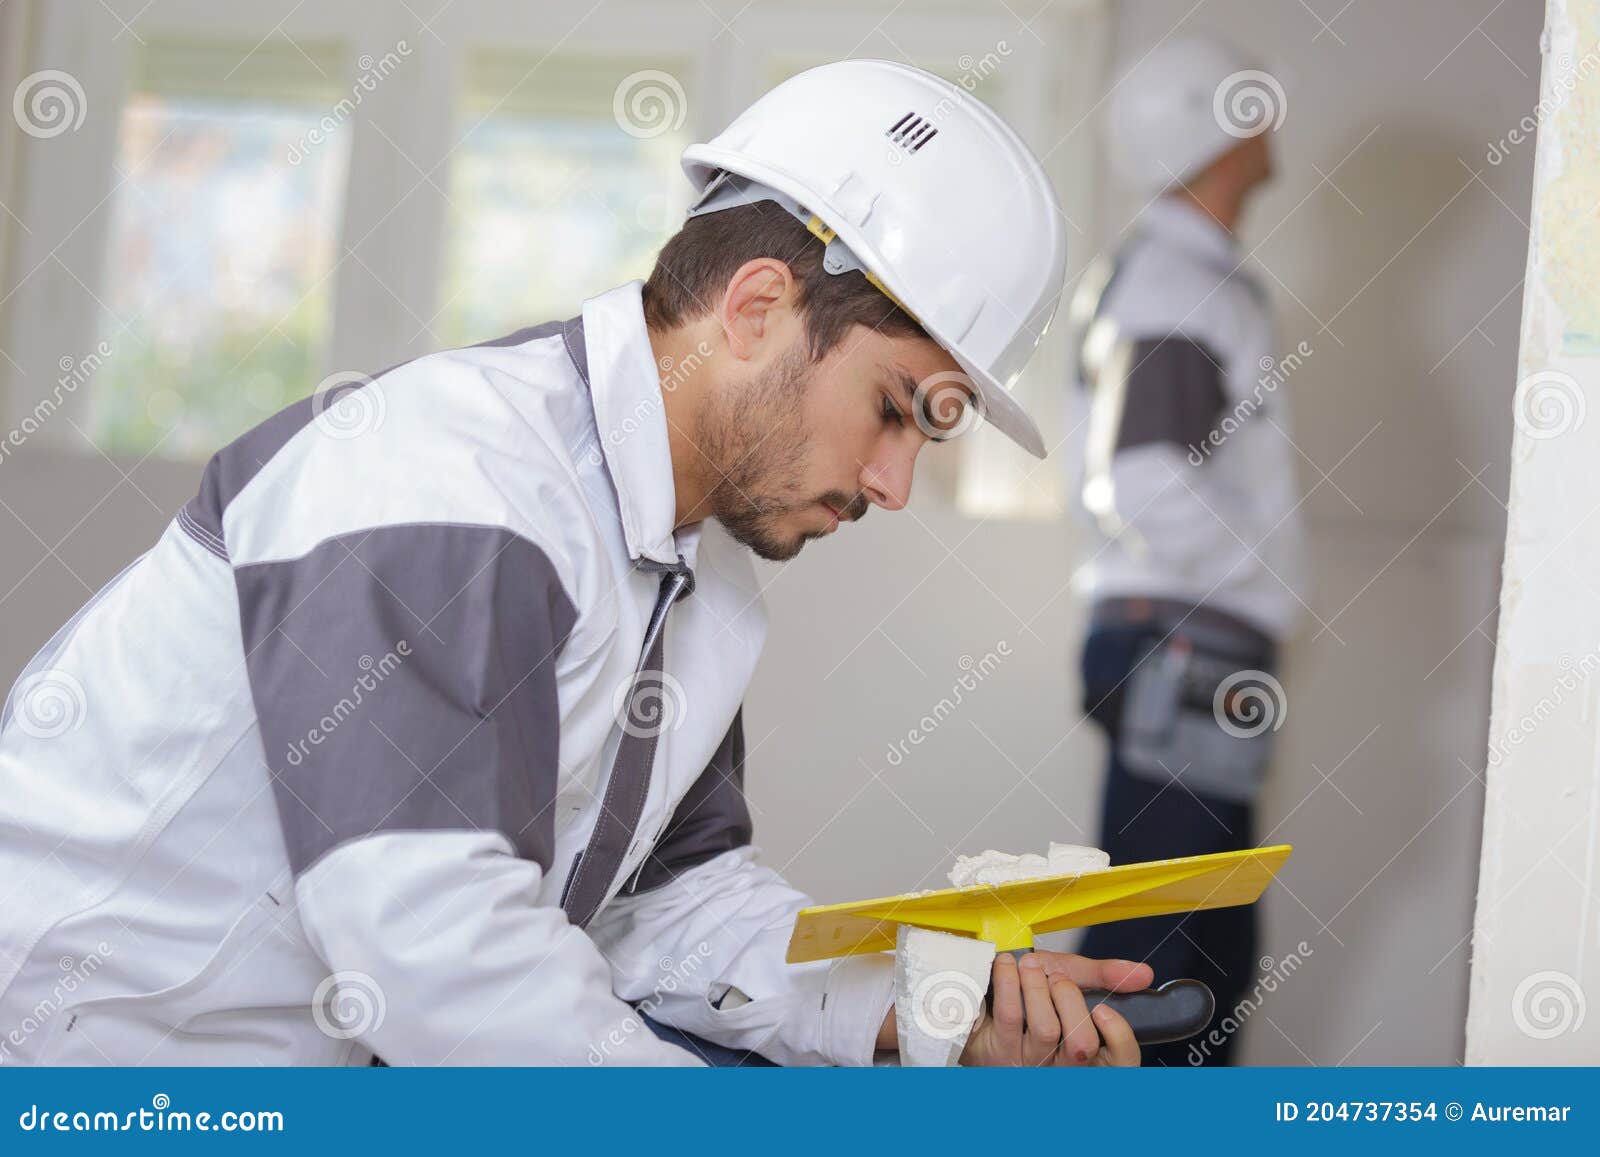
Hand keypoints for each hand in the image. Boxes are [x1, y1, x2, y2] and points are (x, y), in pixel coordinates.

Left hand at [958, 951, 1152, 1066]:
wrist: (979, 997)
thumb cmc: (1029, 993)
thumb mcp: (1067, 978)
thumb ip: (1102, 975)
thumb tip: (1143, 973)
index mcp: (1084, 1053)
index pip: (1123, 1063)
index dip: (1119, 1036)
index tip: (1104, 1008)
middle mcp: (1059, 1066)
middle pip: (1082, 1045)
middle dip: (1069, 998)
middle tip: (1055, 977)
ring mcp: (1027, 1063)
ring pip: (1044, 1029)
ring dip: (1036, 985)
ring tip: (1027, 964)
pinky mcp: (994, 1052)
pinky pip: (1008, 1016)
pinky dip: (1009, 982)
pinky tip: (1004, 966)